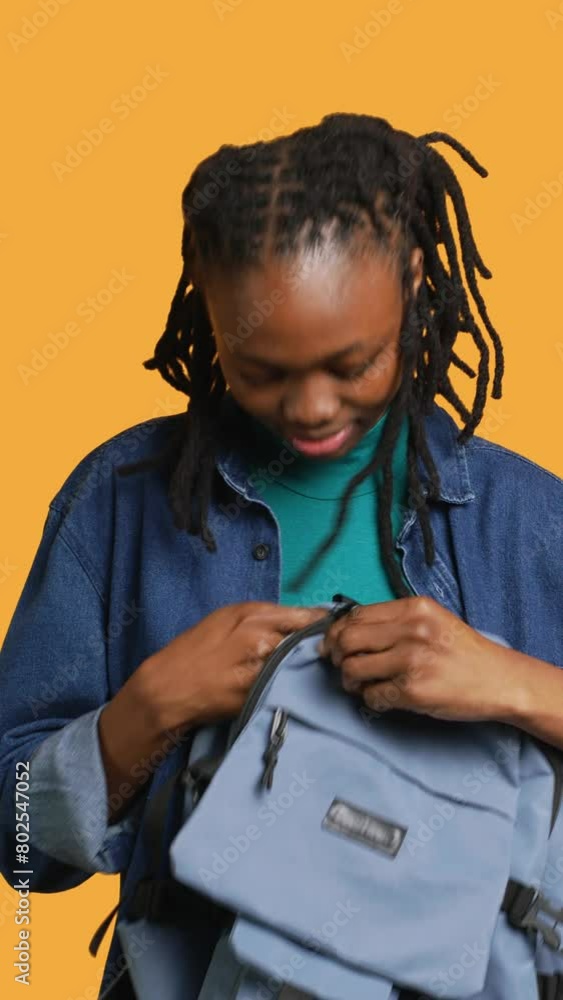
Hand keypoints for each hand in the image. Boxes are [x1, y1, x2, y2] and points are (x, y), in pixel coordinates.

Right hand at [135, 601, 327, 735]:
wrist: (169, 687)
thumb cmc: (195, 651)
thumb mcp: (225, 620)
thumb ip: (260, 619)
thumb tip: (296, 619)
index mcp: (250, 613)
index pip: (304, 615)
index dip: (319, 624)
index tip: (327, 631)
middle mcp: (259, 634)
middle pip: (307, 639)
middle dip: (314, 646)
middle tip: (318, 653)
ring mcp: (260, 664)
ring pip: (300, 663)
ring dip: (304, 667)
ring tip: (299, 672)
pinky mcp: (258, 691)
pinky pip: (286, 686)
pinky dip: (290, 686)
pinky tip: (284, 687)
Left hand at [317, 596, 520, 721]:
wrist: (500, 679)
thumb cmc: (463, 652)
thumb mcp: (432, 621)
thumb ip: (395, 621)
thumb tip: (347, 631)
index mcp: (414, 608)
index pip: (355, 615)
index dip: (336, 633)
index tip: (332, 645)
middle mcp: (411, 630)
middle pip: (347, 640)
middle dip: (336, 656)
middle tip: (341, 667)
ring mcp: (411, 661)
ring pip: (353, 669)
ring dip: (350, 681)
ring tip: (362, 685)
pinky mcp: (413, 691)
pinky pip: (371, 696)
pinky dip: (370, 700)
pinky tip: (384, 697)